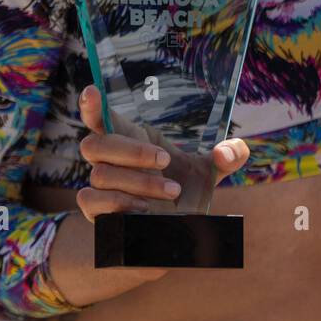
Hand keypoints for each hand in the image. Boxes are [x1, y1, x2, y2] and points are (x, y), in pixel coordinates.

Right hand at [75, 85, 248, 224]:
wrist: (181, 230)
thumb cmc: (189, 191)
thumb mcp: (213, 170)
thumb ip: (229, 155)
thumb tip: (226, 152)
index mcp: (133, 140)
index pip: (104, 119)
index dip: (93, 105)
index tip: (93, 91)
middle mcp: (111, 160)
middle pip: (96, 144)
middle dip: (131, 151)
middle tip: (165, 160)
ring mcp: (101, 185)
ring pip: (101, 174)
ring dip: (139, 182)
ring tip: (172, 192)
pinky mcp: (96, 211)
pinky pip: (90, 200)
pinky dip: (117, 202)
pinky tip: (144, 208)